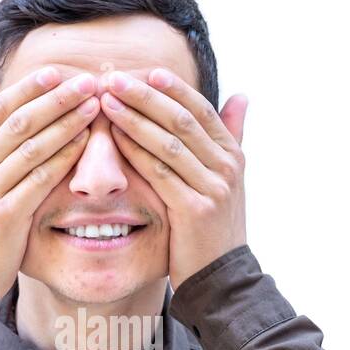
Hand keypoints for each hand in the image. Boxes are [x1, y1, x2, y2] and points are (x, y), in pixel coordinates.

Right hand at [0, 66, 101, 298]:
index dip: (30, 88)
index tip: (59, 72)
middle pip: (20, 121)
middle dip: (57, 98)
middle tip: (88, 81)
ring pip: (33, 147)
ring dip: (67, 123)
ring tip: (93, 106)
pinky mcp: (4, 215)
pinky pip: (40, 179)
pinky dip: (63, 159)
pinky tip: (85, 144)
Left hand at [96, 68, 248, 288]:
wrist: (220, 278)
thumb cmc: (214, 227)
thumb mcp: (229, 180)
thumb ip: (233, 136)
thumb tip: (241, 96)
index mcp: (233, 155)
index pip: (201, 110)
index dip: (172, 89)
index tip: (145, 71)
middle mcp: (227, 167)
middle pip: (182, 120)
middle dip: (146, 96)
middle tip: (115, 78)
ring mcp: (213, 188)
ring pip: (168, 142)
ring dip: (134, 117)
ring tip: (107, 100)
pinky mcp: (194, 210)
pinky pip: (159, 172)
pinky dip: (135, 150)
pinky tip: (114, 136)